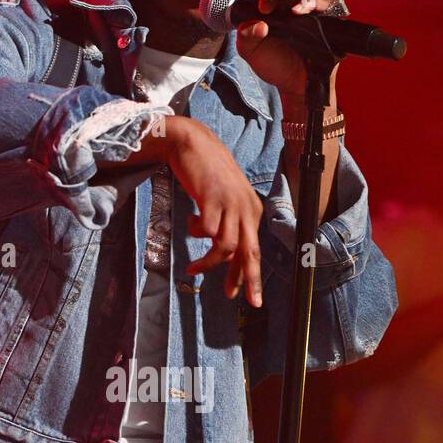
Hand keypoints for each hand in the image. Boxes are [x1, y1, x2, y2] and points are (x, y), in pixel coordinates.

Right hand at [166, 119, 263, 305]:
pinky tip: (190, 222)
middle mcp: (246, 208)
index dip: (247, 276)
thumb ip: (228, 224)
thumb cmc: (207, 173)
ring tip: (192, 268)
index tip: (241, 296)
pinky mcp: (212, 198)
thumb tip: (225, 256)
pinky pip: (206, 230)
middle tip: (239, 299)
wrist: (193, 142)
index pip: (252, 251)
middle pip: (250, 253)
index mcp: (252, 211)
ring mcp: (230, 203)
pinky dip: (196, 233)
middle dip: (248, 280)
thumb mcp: (224, 200)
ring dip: (208, 262)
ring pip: (225, 247)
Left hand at [234, 0, 340, 94]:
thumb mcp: (251, 51)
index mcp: (280, 5)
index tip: (263, 1)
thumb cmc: (273, 65)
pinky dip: (315, 6)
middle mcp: (298, 5)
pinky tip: (300, 13)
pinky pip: (327, 9)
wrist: (292, 86)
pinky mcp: (328, 25)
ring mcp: (314, 14)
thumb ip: (245, 37)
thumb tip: (255, 24)